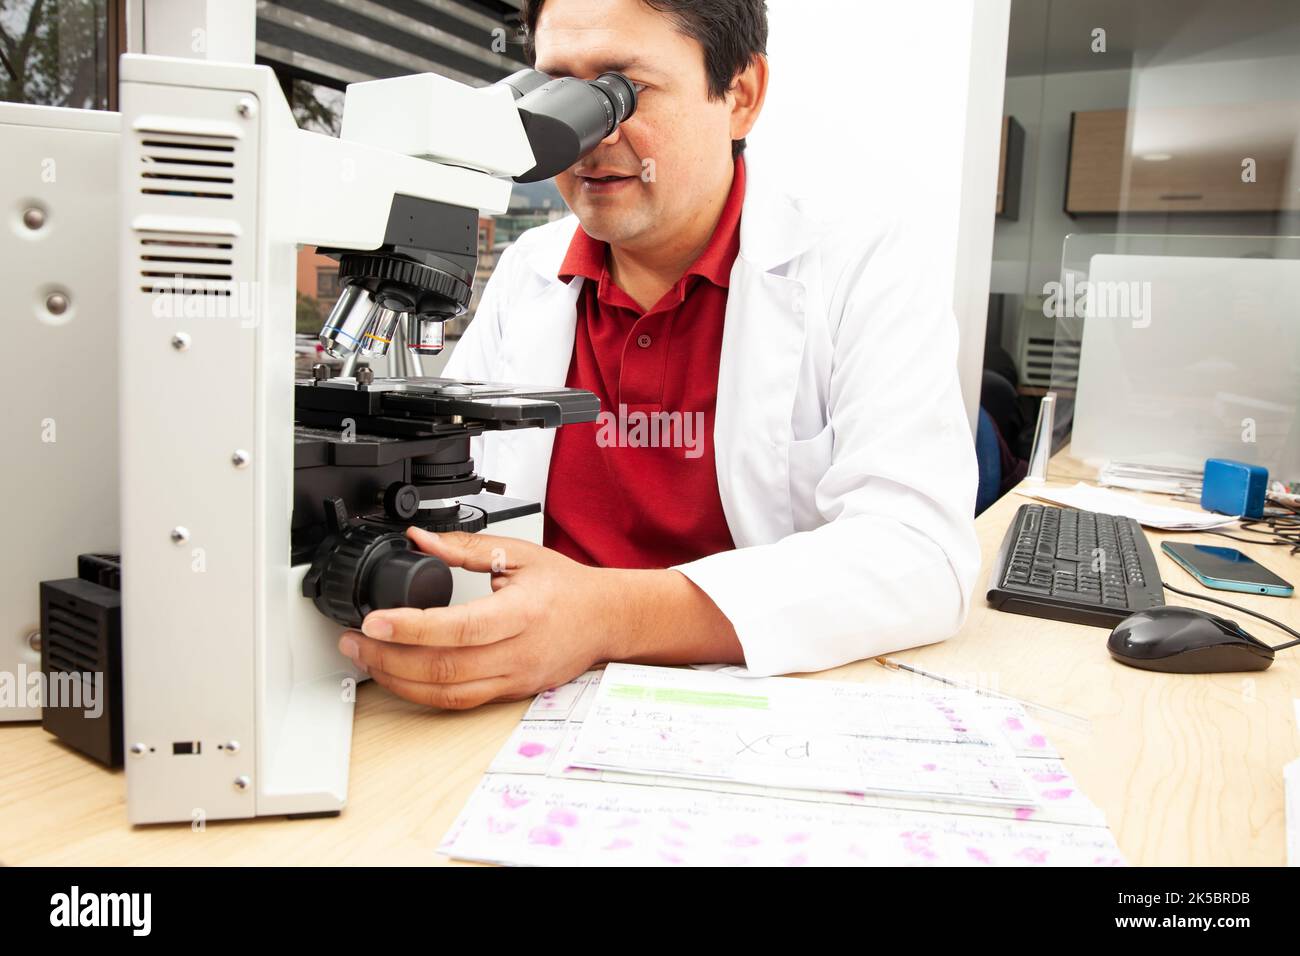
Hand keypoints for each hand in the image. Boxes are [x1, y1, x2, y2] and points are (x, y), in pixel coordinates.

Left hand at [337, 528, 623, 709]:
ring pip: (446, 694)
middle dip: (388, 658)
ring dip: (398, 680)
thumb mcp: (518, 554)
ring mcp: (514, 678)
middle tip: (354, 641)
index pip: (458, 628)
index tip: (374, 621)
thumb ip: (465, 546)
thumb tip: (421, 538)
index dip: (411, 628)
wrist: (606, 619)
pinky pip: (458, 702)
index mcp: (521, 613)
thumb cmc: (567, 588)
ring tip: (366, 659)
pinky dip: (421, 692)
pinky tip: (398, 676)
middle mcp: (517, 652)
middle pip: (443, 668)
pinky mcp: (509, 693)